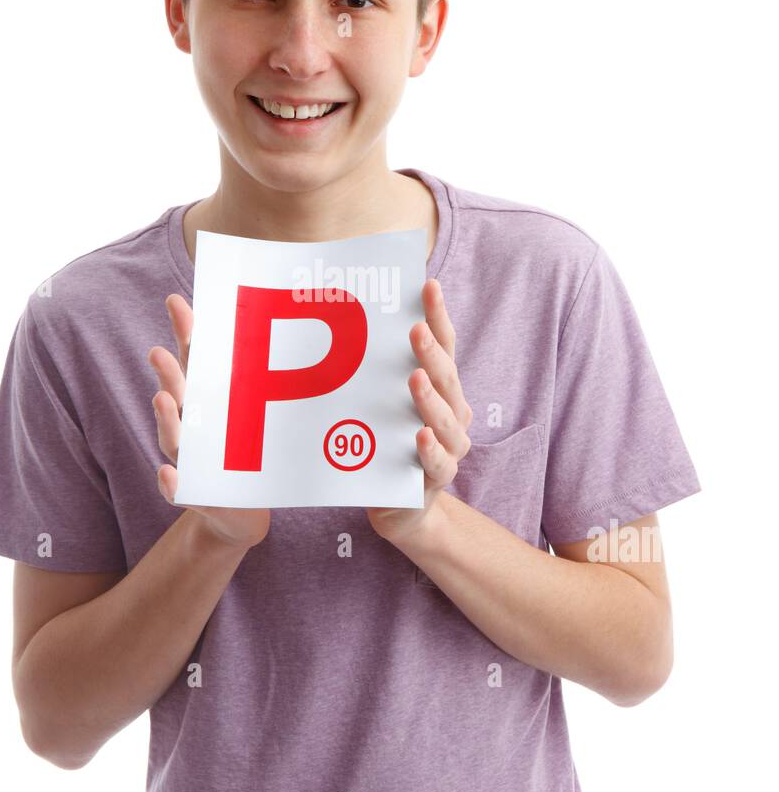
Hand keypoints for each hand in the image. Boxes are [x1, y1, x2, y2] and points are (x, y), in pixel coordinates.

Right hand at [148, 293, 270, 548]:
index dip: (184, 333)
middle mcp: (191, 427)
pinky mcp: (196, 496)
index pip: (194, 363)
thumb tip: (298, 330)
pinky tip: (168, 474)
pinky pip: (178, 491)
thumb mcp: (259, 415)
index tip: (176, 300)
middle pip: (177, 395)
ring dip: (165, 418)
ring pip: (173, 438)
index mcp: (206, 402)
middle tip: (159, 351)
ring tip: (162, 398)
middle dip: (169, 373)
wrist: (240, 513)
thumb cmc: (249, 456)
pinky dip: (170, 483)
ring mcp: (190, 462)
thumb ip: (265, 382)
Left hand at [366, 278, 472, 545]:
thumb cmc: (384, 445)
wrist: (398, 507)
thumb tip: (339, 324)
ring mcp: (449, 446)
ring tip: (416, 378)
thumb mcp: (378, 404)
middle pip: (447, 377)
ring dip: (430, 399)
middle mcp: (452, 412)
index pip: (443, 345)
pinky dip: (430, 449)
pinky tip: (419, 436)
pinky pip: (438, 463)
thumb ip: (373, 373)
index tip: (428, 284)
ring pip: (446, 419)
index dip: (438, 316)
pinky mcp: (437, 479)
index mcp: (440, 388)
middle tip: (415, 330)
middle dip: (431, 352)